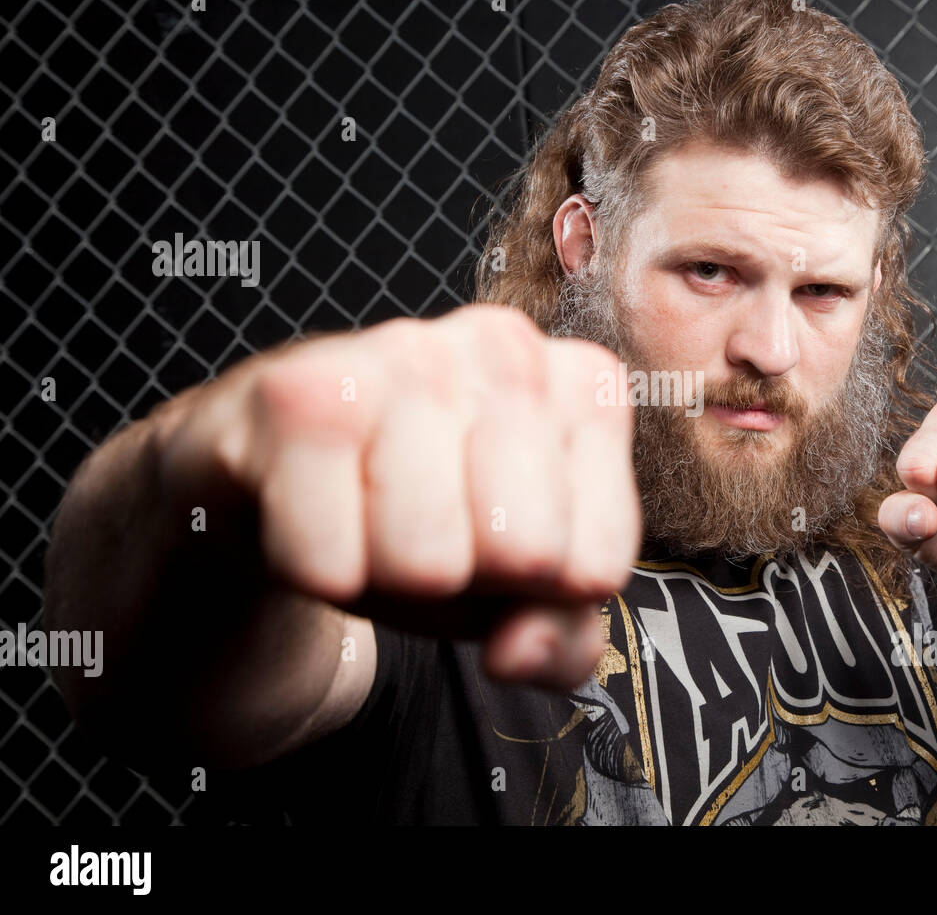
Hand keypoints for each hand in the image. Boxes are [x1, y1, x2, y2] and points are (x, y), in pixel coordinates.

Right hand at [155, 304, 641, 688]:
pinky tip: (315, 510)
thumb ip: (562, 637)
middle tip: (430, 527)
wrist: (276, 472)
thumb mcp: (518, 585)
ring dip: (388, 574)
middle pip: (525, 554)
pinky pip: (330, 563)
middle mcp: (505, 347)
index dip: (539, 590)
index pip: (597, 563)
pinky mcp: (299, 392)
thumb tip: (518, 652)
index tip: (497, 539)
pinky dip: (318, 570)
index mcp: (583, 387)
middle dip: (469, 576)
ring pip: (428, 560)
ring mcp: (405, 353)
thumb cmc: (420, 512)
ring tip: (371, 516)